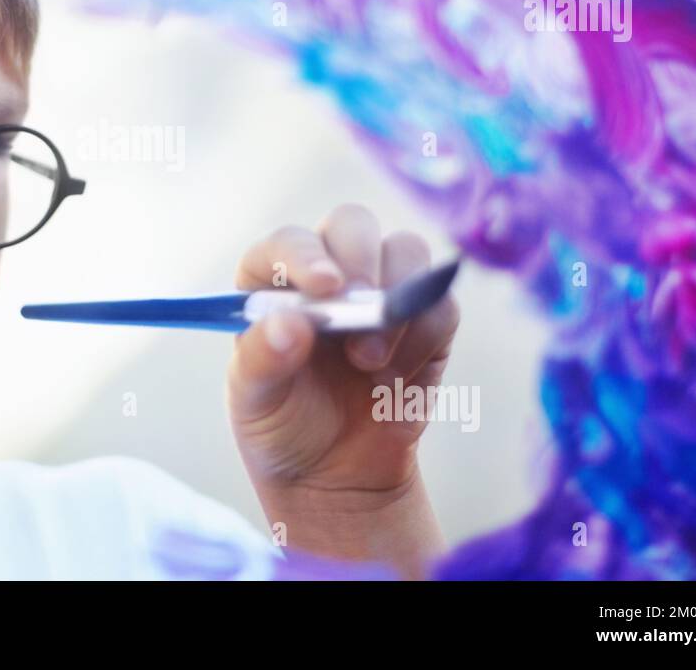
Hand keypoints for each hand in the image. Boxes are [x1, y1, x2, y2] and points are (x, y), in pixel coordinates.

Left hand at [225, 203, 459, 571]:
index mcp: (273, 279)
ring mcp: (380, 291)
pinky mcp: (424, 321)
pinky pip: (441, 304)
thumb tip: (290, 324)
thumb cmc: (282, 423)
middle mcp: (329, 272)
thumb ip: (263, 360)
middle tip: (362, 307)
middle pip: (353, 224)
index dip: (304, 254)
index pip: (287, 242)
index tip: (324, 287)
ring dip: (397, 300)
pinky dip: (425, 335)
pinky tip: (397, 376)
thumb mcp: (254, 400)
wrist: (334, 472)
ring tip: (370, 360)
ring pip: (406, 250)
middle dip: (361, 259)